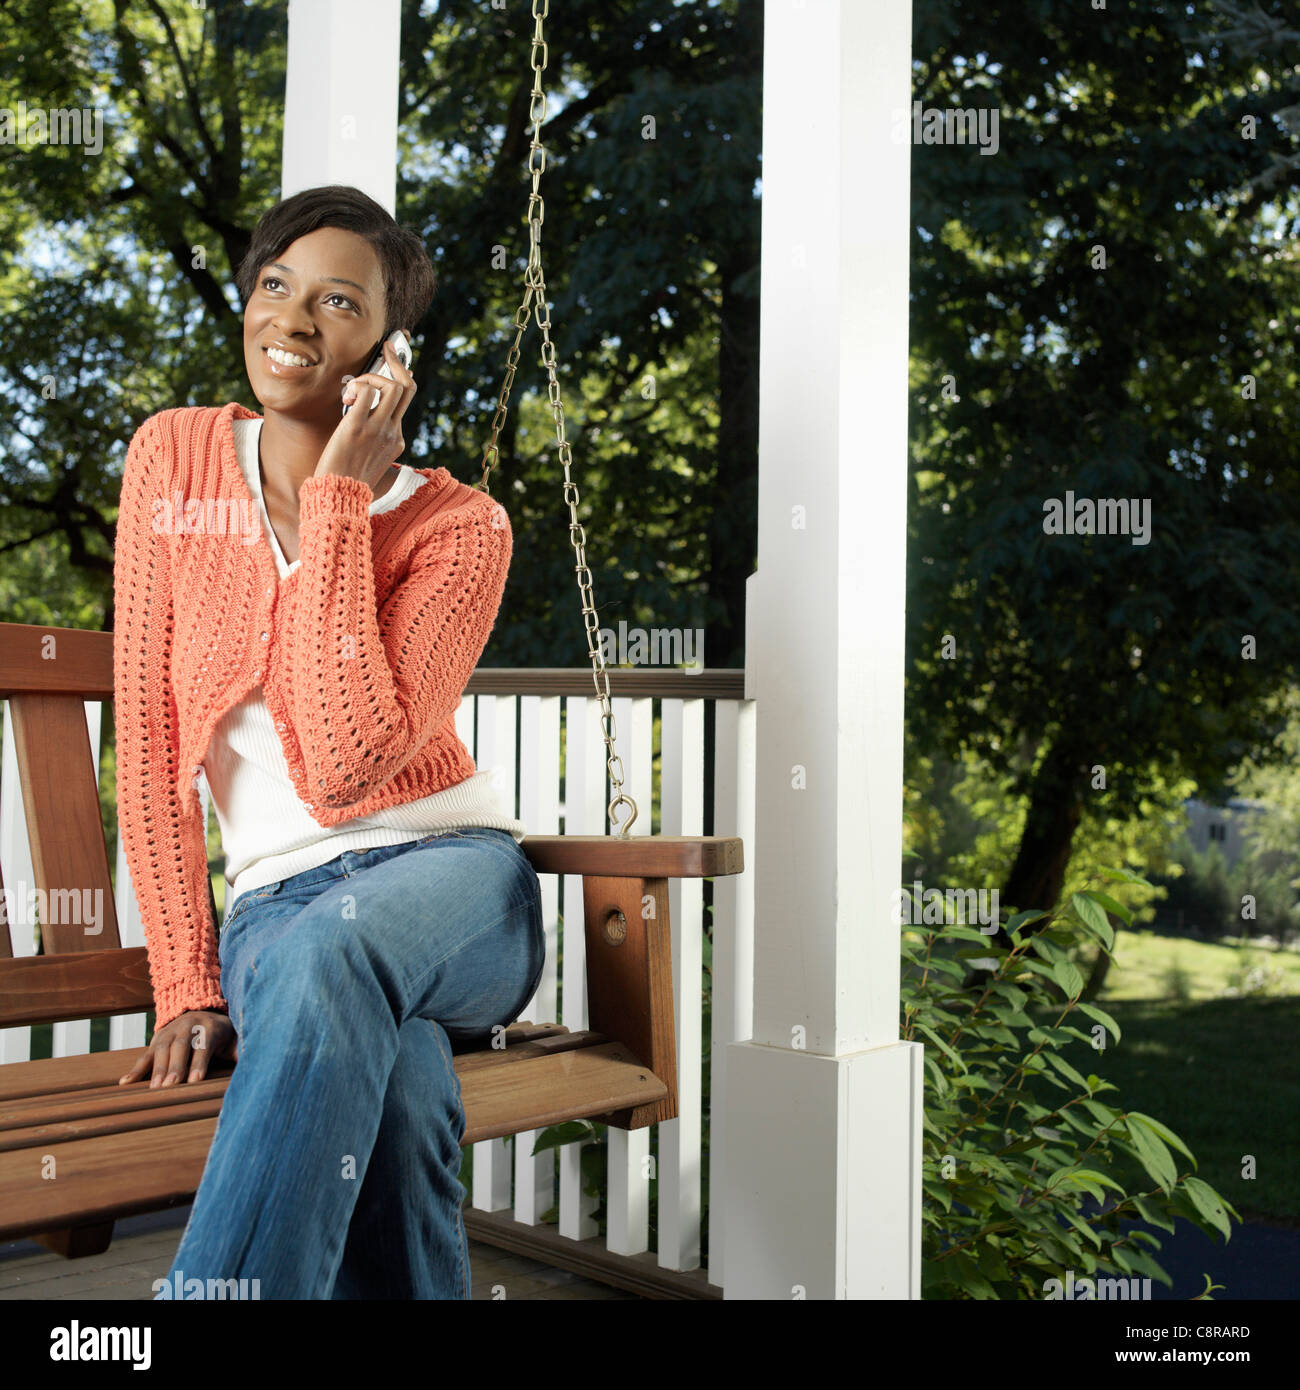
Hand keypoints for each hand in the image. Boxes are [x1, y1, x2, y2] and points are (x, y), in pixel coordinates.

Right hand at [117, 1009, 238, 1087]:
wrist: (198, 1010)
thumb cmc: (221, 1033)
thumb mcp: (234, 1037)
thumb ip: (241, 1050)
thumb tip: (259, 1062)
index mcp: (209, 1027)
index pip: (204, 1045)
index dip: (199, 1062)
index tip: (195, 1081)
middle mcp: (187, 1027)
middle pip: (180, 1047)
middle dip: (175, 1067)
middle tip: (170, 1087)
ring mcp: (169, 1033)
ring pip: (161, 1050)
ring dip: (157, 1070)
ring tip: (154, 1090)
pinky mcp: (156, 1041)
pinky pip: (144, 1056)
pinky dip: (135, 1069)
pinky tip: (125, 1083)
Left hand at [314, 334, 416, 492]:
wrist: (340, 497)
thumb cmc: (347, 479)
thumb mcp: (366, 459)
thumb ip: (369, 438)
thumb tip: (356, 414)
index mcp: (396, 439)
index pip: (406, 400)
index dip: (403, 374)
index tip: (396, 357)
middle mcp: (393, 432)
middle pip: (407, 386)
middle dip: (396, 360)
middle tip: (385, 348)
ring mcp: (378, 429)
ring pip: (391, 386)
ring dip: (371, 377)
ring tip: (353, 389)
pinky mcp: (358, 426)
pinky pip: (366, 391)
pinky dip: (356, 386)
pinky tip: (345, 398)